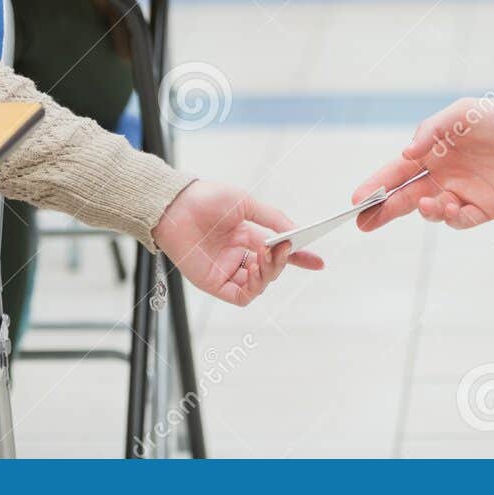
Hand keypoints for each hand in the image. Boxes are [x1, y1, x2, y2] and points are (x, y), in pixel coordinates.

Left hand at [151, 180, 323, 305]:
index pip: (277, 252)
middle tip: (284, 247)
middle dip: (283, 261)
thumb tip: (296, 233)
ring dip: (269, 271)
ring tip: (265, 252)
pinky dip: (254, 285)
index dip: (299, 258)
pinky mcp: (214, 283)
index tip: (318, 261)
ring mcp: (226, 270)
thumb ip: (272, 219)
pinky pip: (242, 295)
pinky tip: (255, 266)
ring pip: (259, 284)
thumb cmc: (206, 199)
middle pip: (271, 269)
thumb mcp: (246, 203)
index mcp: (246, 236)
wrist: (175, 205)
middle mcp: (238, 256)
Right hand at [352, 97, 493, 232]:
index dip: (375, 186)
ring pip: (429, 211)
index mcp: (432, 152)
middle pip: (404, 197)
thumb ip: (431, 130)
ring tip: (428, 203)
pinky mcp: (482, 209)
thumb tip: (406, 153)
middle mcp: (442, 175)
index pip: (396, 172)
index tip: (356, 199)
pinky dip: (449, 218)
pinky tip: (450, 207)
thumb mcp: (462, 112)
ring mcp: (461, 193)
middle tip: (363, 223)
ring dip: (423, 211)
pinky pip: (458, 220)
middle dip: (382, 211)